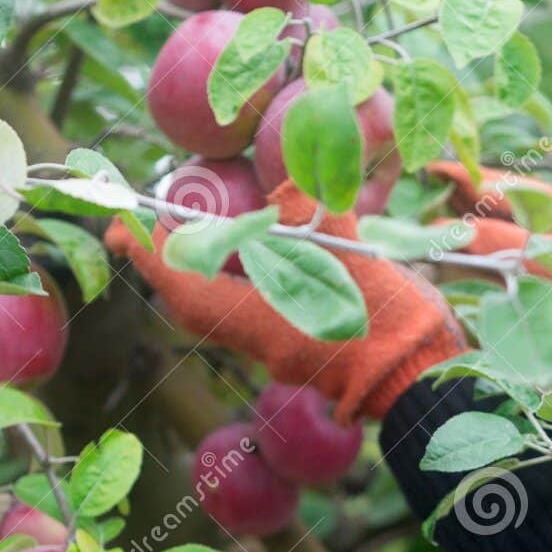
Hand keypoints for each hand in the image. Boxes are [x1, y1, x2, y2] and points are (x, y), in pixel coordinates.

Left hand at [105, 182, 464, 423]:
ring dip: (211, 270)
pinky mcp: (305, 350)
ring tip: (211, 228)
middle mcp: (260, 340)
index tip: (123, 225)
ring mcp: (282, 349)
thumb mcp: (349, 251)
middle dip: (171, 261)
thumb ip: (312, 209)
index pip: (180, 284)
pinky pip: (259, 311)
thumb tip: (288, 170)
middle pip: (194, 300)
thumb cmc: (391, 321)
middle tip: (159, 222)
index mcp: (258, 319)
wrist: (428, 381)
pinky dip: (250, 280)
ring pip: (226, 306)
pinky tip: (267, 248)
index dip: (146, 253)